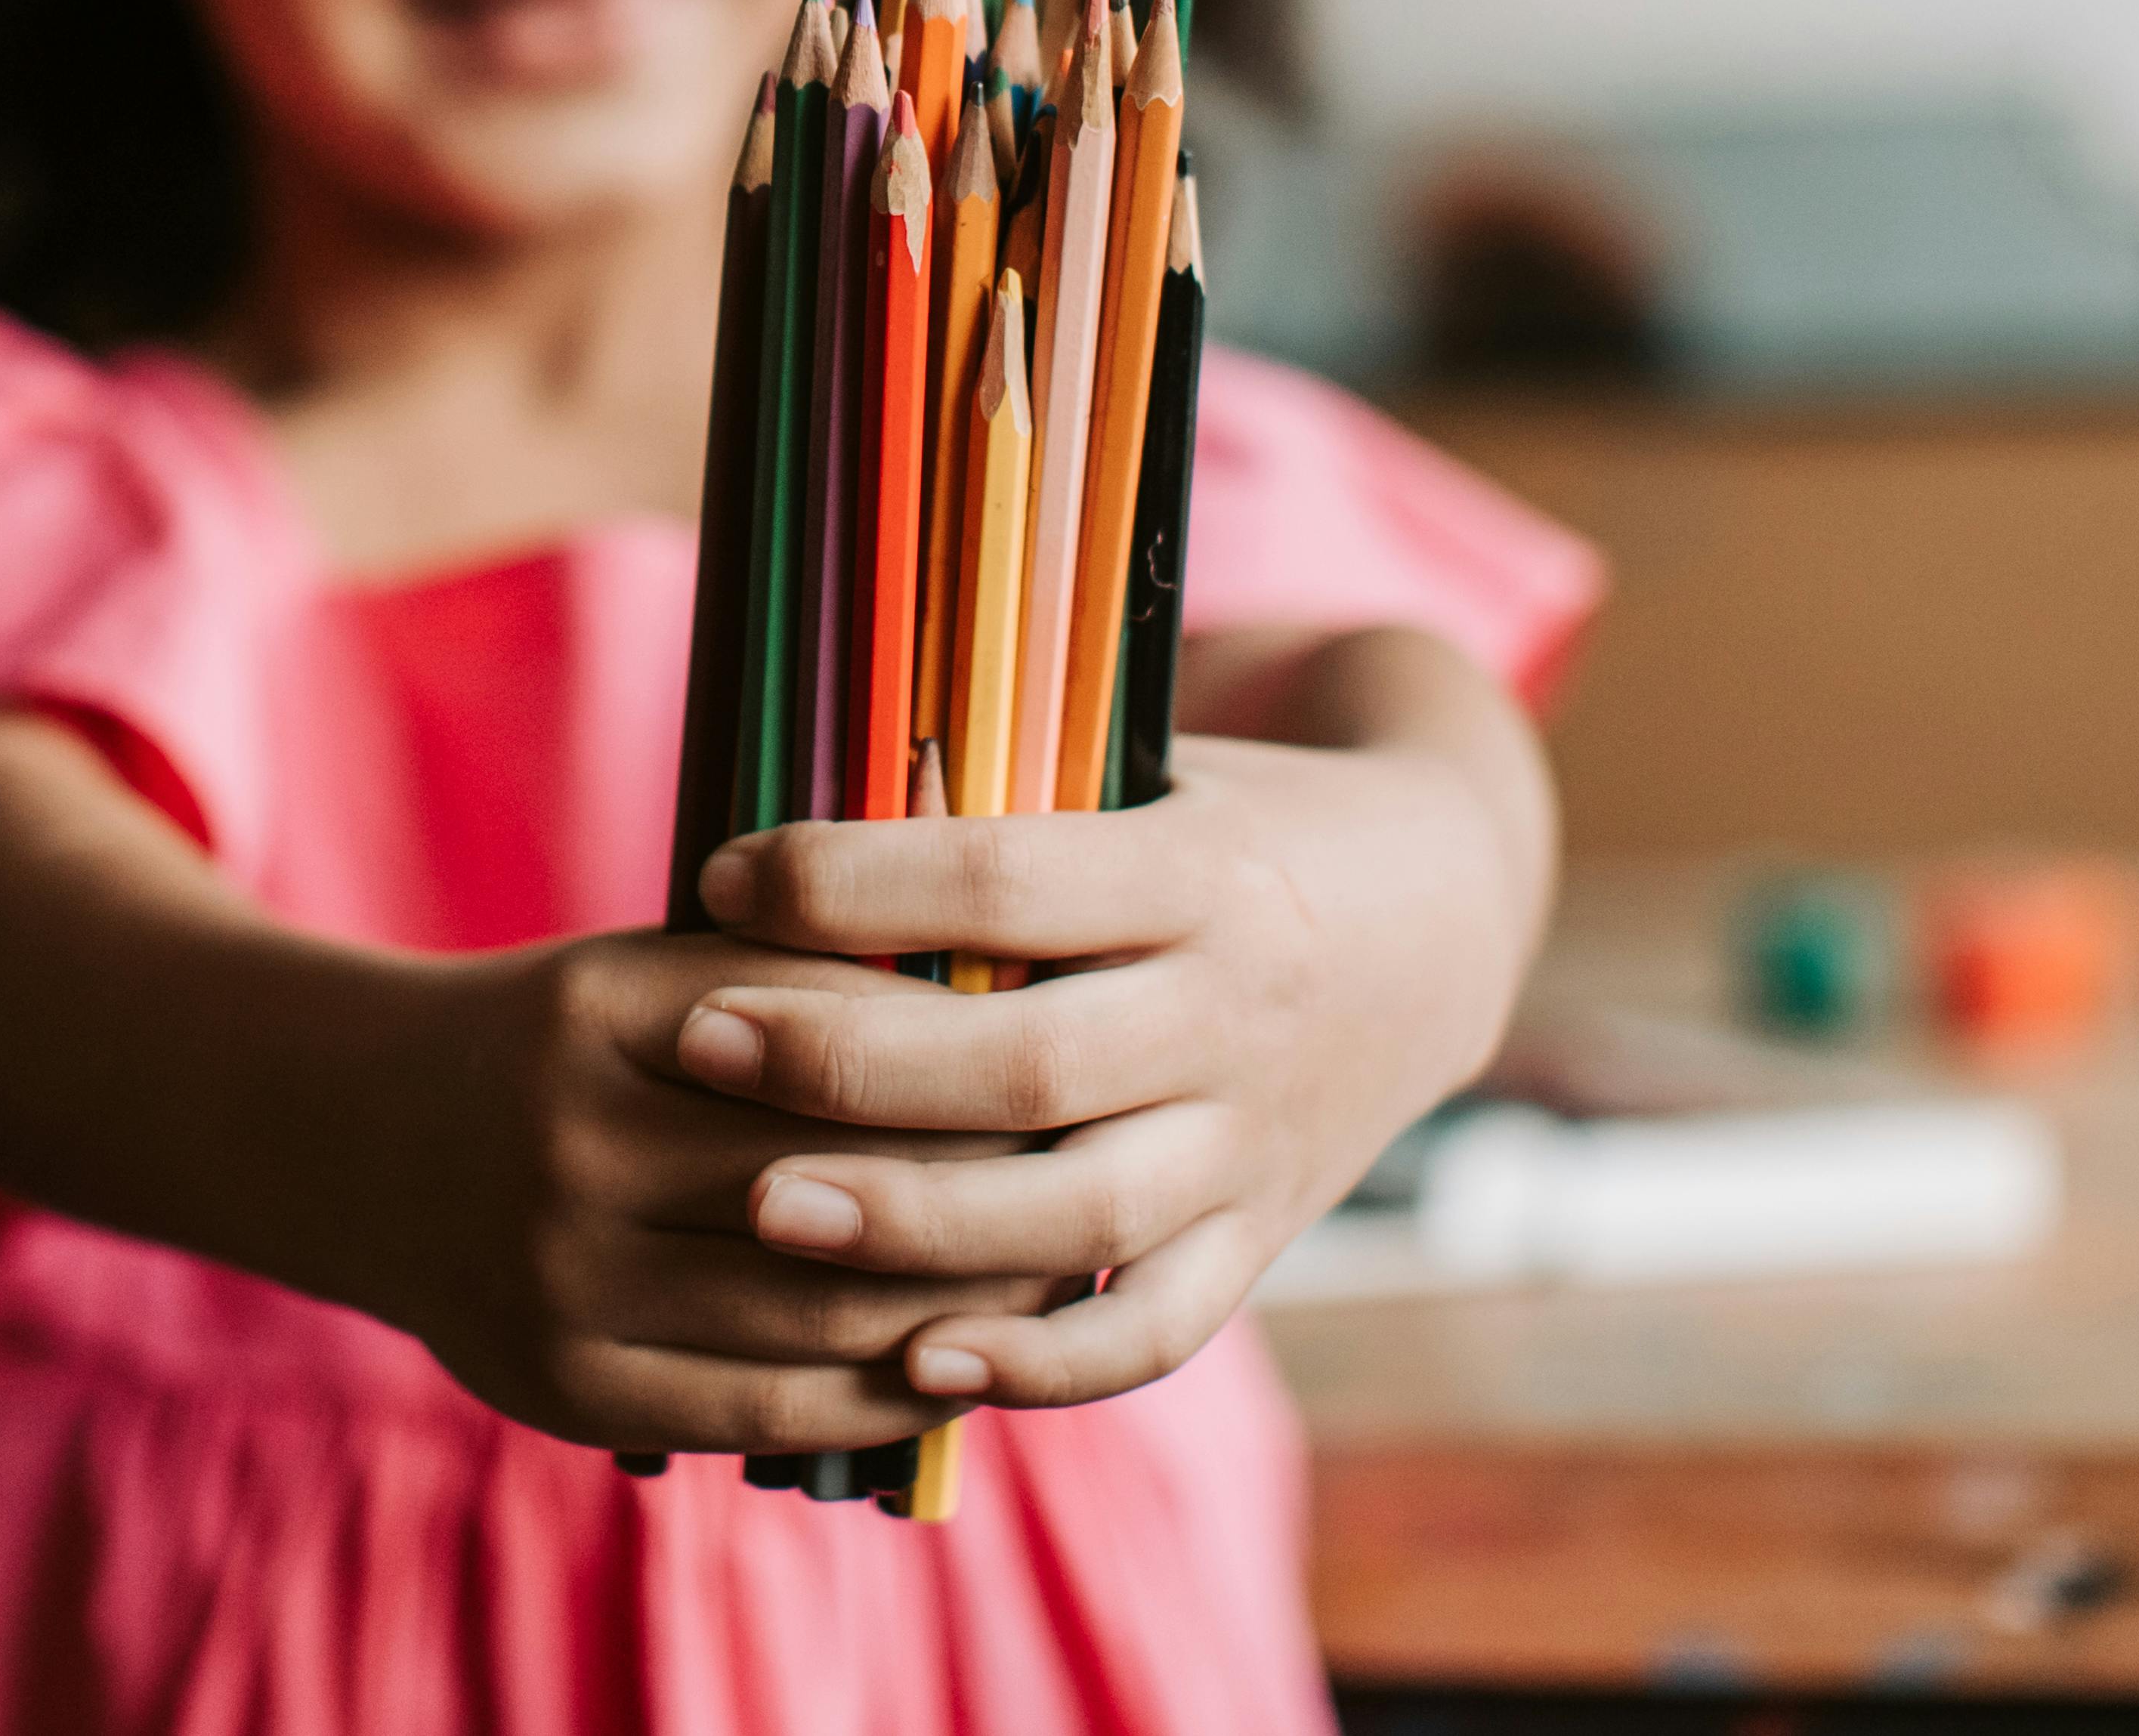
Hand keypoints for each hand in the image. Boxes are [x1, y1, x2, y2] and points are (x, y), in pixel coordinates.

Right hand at [364, 928, 1078, 1451]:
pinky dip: (880, 1395)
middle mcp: (571, 1137)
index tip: (1075, 1064)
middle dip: (992, 1190)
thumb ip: (801, 988)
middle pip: (841, 1176)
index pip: (837, 1033)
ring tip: (1056, 1282)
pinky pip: (766, 1404)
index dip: (971, 1058)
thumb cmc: (568, 1044)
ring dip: (960, 1306)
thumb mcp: (656, 973)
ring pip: (818, 1305)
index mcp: (602, 1004)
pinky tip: (951, 1369)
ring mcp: (558, 1271)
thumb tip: (1019, 1016)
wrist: (365, 1139)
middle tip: (1099, 1181)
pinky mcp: (562, 1384)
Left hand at [671, 671, 1548, 1412]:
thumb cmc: (1224, 820)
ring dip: (915, 1222)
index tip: (721, 880)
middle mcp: (1238, 1015)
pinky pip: (1152, 1332)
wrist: (1439, 918)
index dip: (853, 884)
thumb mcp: (1143, 771)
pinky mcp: (1263, 1241)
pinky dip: (1038, 1366)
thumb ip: (1000, 803)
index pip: (1008, 881)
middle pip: (1030, 1064)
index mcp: (1202, 873)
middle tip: (699, 1045)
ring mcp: (1256, 1145)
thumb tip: (789, 823)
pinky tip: (912, 1363)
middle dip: (847, 1063)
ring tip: (762, 1209)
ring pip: (1078, 1217)